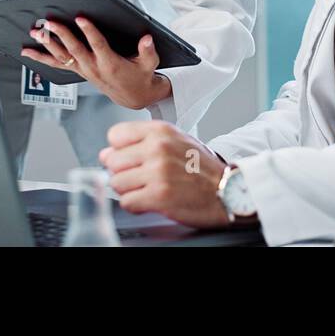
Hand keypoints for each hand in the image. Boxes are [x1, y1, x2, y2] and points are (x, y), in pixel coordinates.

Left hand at [21, 16, 171, 109]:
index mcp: (110, 64)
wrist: (133, 96)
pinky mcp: (78, 71)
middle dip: (61, 35)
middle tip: (50, 22)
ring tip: (35, 33)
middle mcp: (93, 68)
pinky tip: (28, 52)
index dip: (89, 31)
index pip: (98, 45)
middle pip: (74, 49)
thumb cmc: (141, 77)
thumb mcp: (150, 64)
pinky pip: (57, 65)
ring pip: (62, 57)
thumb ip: (148, 50)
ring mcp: (83, 70)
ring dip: (47, 45)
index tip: (81, 18)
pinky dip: (41, 58)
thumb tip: (147, 38)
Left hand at [99, 120, 229, 228]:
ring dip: (128, 190)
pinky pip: (126, 201)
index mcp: (160, 131)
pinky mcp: (159, 196)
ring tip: (147, 189)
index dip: (119, 150)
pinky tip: (150, 201)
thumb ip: (142, 142)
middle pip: (111, 161)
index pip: (115, 135)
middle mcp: (157, 148)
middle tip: (140, 178)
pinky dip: (135, 205)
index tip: (130, 158)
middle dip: (122, 172)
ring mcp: (158, 172)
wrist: (228, 190)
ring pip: (116, 182)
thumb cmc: (202, 168)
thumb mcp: (176, 141)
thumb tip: (106, 154)